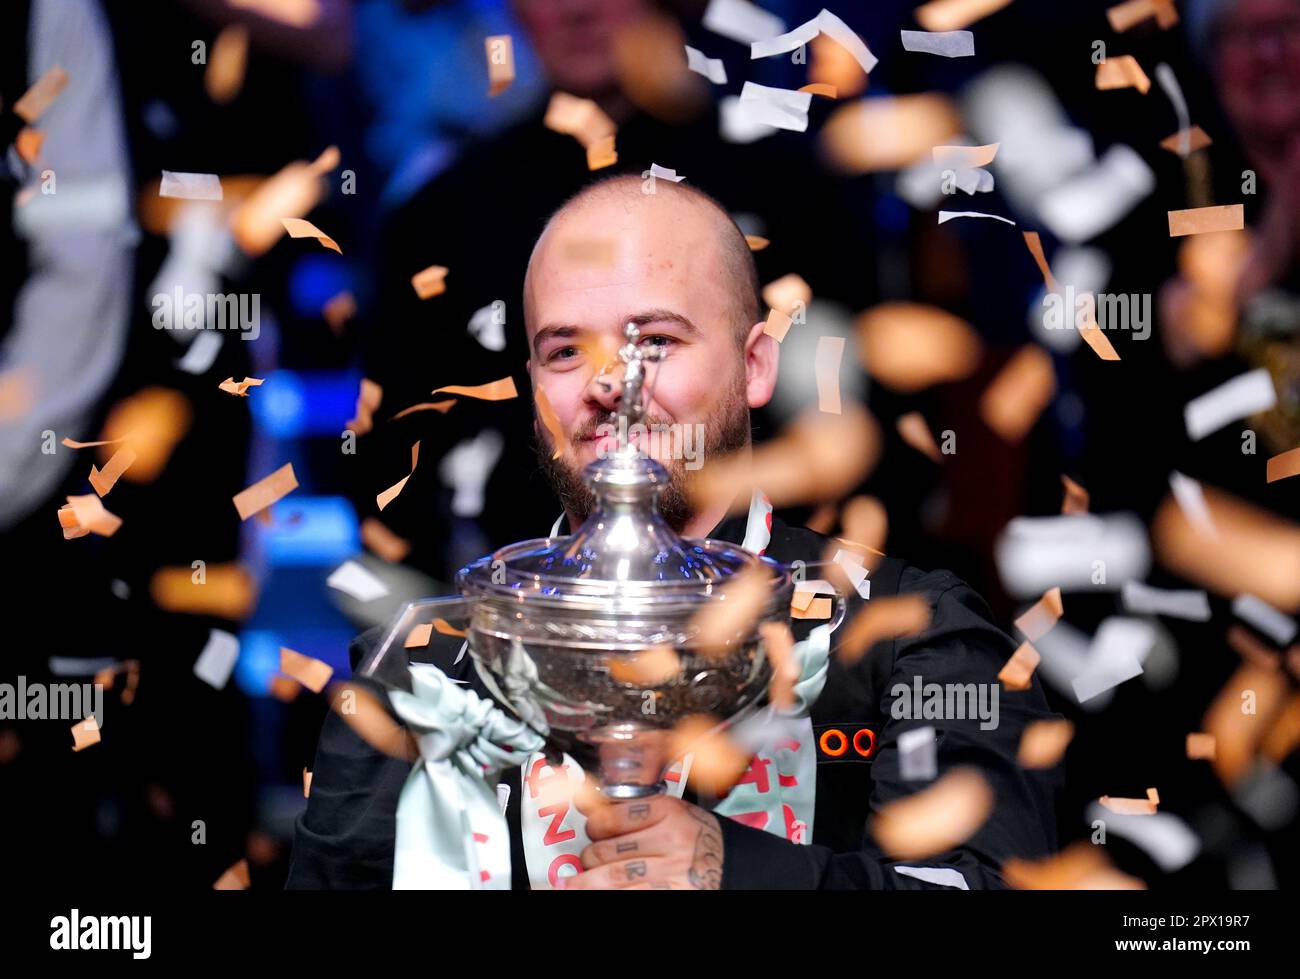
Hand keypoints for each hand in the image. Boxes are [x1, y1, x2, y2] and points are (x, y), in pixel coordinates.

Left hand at [562, 794, 722, 889]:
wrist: (730, 862)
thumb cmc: (697, 836)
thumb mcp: (674, 811)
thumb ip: (638, 810)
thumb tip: (590, 809)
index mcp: (668, 812)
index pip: (614, 816)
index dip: (594, 824)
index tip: (591, 829)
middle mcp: (670, 840)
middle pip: (609, 848)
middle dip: (590, 856)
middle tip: (588, 859)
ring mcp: (671, 870)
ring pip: (613, 877)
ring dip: (590, 881)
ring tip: (577, 883)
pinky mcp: (672, 892)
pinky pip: (631, 894)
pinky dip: (611, 893)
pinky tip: (596, 891)